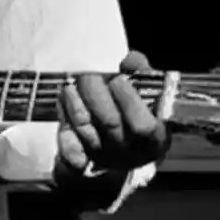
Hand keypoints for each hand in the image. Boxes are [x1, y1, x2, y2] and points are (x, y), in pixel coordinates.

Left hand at [55, 50, 168, 181]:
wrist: (121, 151)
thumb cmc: (141, 115)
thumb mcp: (152, 97)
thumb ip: (144, 76)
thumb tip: (131, 61)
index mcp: (155, 142)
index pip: (143, 126)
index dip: (129, 100)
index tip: (118, 79)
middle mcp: (129, 154)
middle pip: (110, 123)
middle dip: (97, 94)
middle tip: (90, 75)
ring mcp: (104, 158)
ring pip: (85, 129)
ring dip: (76, 101)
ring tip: (72, 82)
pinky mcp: (82, 159)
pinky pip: (68, 141)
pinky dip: (64, 119)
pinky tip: (64, 99)